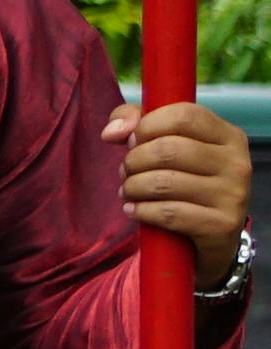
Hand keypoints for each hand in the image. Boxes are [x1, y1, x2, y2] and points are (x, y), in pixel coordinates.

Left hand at [118, 100, 252, 262]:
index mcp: (228, 136)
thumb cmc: (185, 180)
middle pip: (168, 149)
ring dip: (132, 187)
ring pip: (163, 182)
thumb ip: (137, 123)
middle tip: (126, 172)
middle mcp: (237, 162)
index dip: (147, 125)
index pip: (183, 116)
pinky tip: (134, 210)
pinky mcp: (222, 224)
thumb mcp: (168, 144)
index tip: (133, 141)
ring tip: (128, 191)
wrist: (213, 233)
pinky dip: (141, 211)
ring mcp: (233, 194)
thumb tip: (112, 132)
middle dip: (133, 161)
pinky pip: (167, 213)